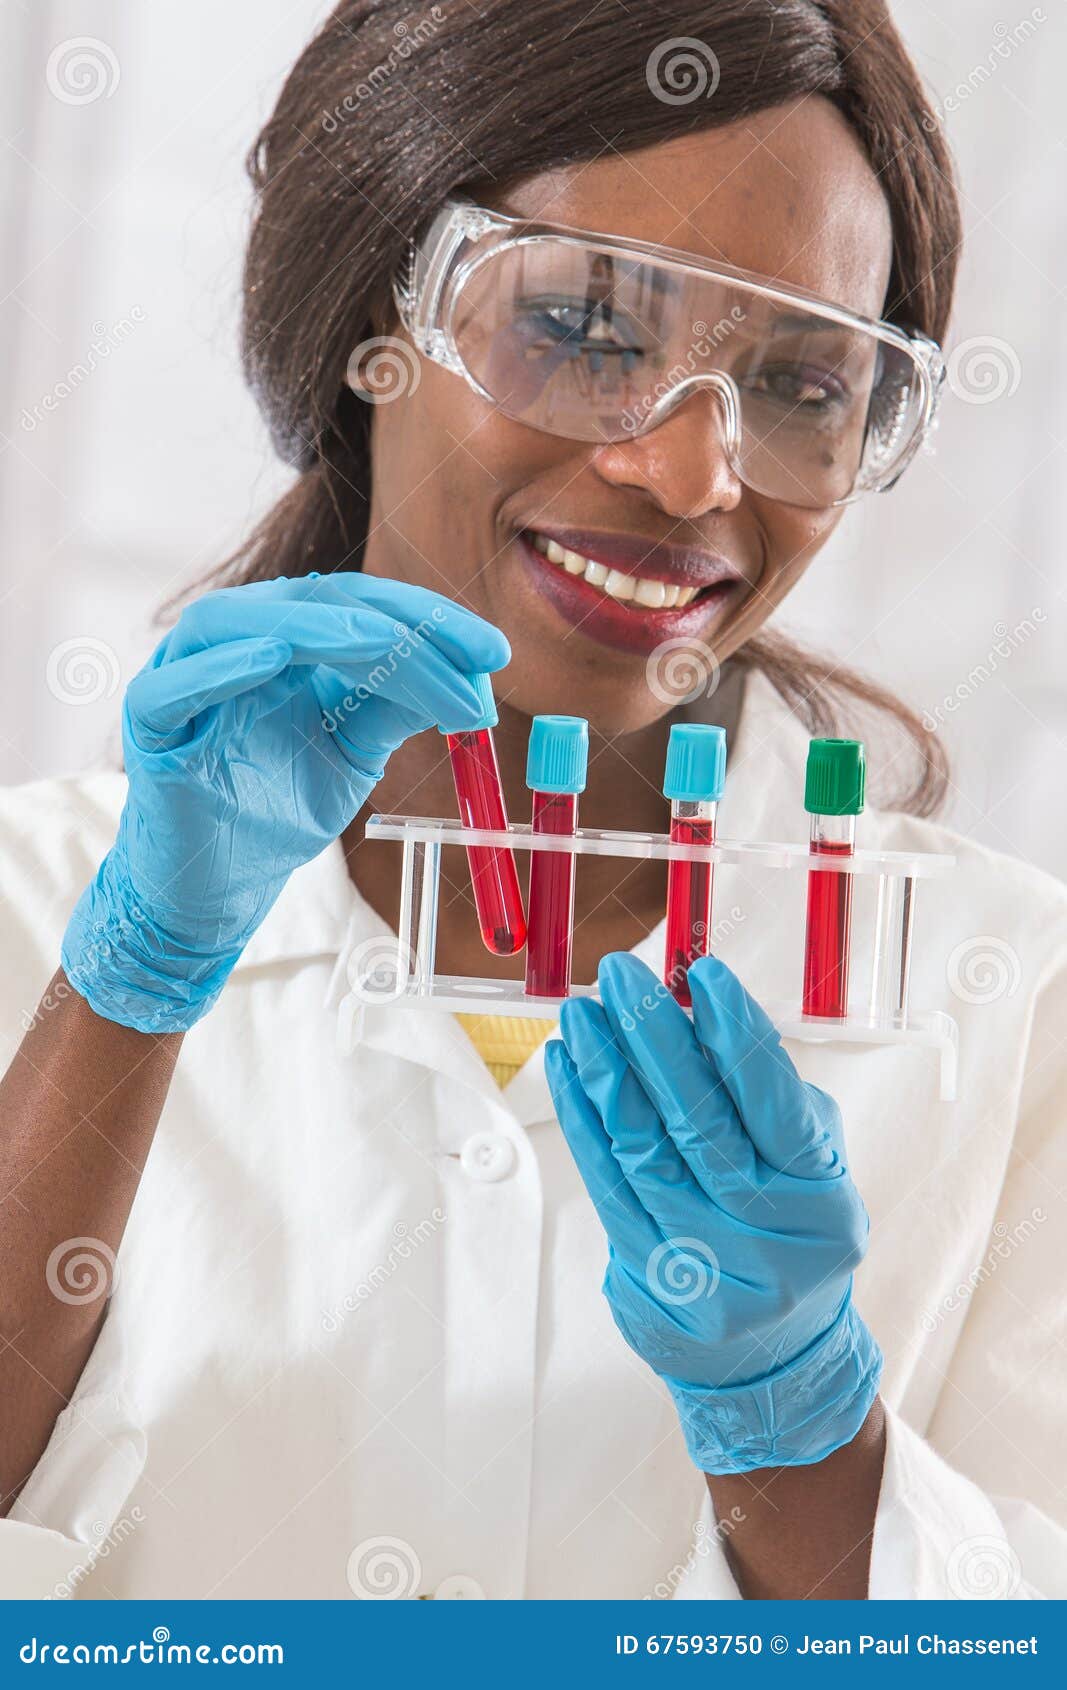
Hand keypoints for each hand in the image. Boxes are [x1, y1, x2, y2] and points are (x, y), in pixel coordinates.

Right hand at [62, 573, 508, 1031]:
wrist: (215, 888)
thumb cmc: (275, 812)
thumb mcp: (353, 753)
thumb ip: (393, 707)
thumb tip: (469, 677)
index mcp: (287, 645)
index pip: (359, 607)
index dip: (428, 620)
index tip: (495, 653)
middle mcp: (235, 646)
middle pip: (309, 602)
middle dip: (394, 625)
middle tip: (465, 659)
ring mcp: (185, 678)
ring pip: (233, 621)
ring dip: (309, 625)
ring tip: (375, 640)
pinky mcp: (149, 724)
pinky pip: (173, 686)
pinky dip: (218, 668)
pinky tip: (270, 659)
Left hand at [544, 952, 881, 1474]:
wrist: (774, 1360)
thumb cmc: (791, 1230)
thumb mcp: (806, 1164)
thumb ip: (765, 1094)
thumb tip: (699, 1009)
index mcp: (823, 1202)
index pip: (776, 1107)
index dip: (738, 1036)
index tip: (704, 974)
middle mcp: (770, 1244)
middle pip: (700, 1127)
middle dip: (654, 1041)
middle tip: (621, 978)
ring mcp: (706, 1275)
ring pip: (643, 1157)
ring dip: (604, 1075)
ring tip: (581, 1017)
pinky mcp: (650, 1289)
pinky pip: (606, 1189)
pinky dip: (582, 1122)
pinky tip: (567, 1072)